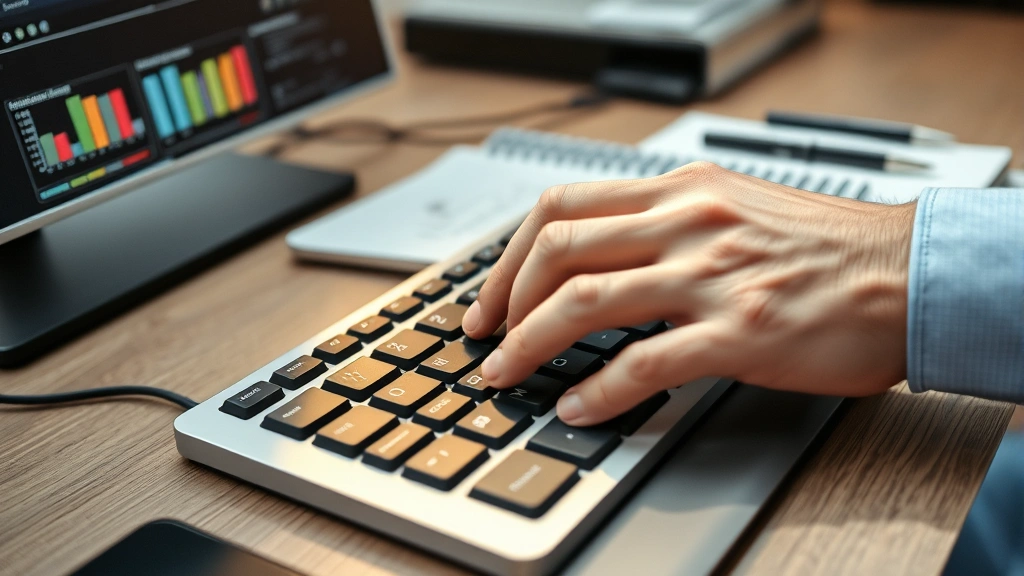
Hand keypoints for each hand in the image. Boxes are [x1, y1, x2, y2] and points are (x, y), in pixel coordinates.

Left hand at [461, 162, 914, 425]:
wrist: (908, 274)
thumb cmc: (826, 249)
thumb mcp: (734, 209)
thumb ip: (668, 224)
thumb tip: (600, 261)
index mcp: (682, 189)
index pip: (564, 204)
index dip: (512, 253)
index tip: (492, 294)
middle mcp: (687, 221)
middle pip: (559, 247)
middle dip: (504, 298)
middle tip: (485, 338)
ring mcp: (710, 274)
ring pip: (586, 299)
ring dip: (530, 342)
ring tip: (506, 375)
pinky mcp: (739, 330)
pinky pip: (645, 361)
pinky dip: (599, 390)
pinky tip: (578, 408)